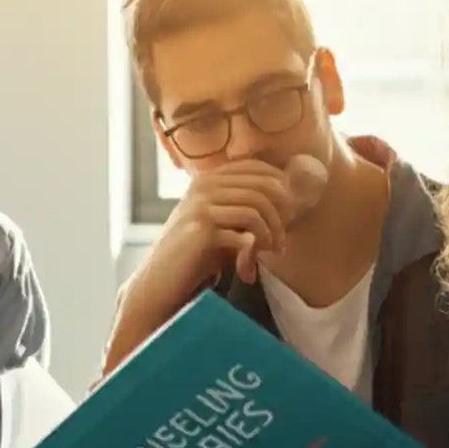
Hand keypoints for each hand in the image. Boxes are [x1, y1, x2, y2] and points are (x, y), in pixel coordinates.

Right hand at [151, 159, 293, 288]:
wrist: (161, 280)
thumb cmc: (195, 252)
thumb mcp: (219, 220)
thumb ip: (242, 203)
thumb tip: (287, 194)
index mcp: (208, 178)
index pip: (256, 167)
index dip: (280, 187)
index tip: (287, 214)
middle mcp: (203, 186)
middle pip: (262, 187)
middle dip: (281, 214)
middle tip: (282, 239)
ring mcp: (201, 206)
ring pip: (257, 208)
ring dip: (272, 233)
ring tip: (272, 251)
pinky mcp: (202, 231)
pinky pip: (245, 234)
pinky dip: (255, 250)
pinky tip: (250, 266)